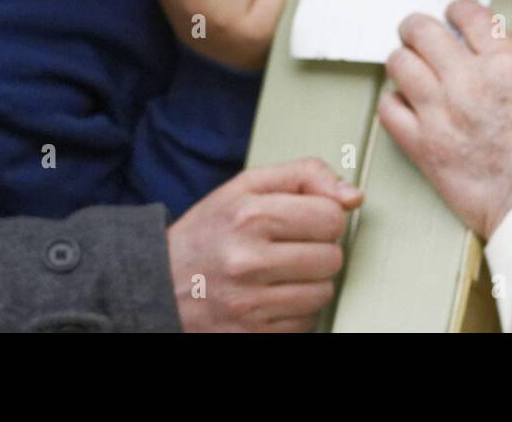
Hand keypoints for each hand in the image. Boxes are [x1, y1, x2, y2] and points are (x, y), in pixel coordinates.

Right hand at [167, 158, 362, 331]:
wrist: (158, 283)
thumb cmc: (208, 231)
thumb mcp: (246, 187)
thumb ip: (304, 175)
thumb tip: (353, 196)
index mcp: (249, 215)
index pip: (331, 217)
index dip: (323, 216)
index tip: (304, 219)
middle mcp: (248, 261)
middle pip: (332, 258)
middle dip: (318, 250)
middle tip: (288, 247)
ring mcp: (248, 304)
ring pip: (323, 293)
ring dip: (309, 282)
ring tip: (279, 272)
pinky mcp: (251, 335)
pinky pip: (305, 323)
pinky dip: (295, 310)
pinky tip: (270, 296)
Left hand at [379, 0, 511, 239]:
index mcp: (508, 64)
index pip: (467, 14)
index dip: (456, 11)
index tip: (453, 18)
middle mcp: (469, 81)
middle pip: (420, 31)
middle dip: (416, 29)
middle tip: (417, 35)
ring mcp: (441, 113)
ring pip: (398, 63)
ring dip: (403, 61)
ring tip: (410, 69)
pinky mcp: (423, 146)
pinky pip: (388, 108)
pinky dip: (393, 102)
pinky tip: (406, 105)